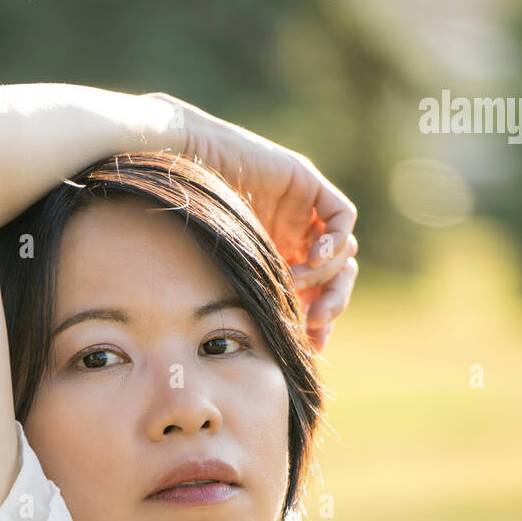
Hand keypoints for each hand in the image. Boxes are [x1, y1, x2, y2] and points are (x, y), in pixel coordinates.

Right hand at [147, 91, 357, 350]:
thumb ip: (258, 303)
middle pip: (337, 277)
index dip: (321, 321)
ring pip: (343, 252)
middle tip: (315, 320)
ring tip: (293, 280)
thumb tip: (282, 348)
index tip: (313, 343)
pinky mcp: (308, 185)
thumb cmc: (188, 226)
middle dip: (332, 302)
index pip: (318, 295)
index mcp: (279, 263)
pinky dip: (335, 240)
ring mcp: (304, 212)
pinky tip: (313, 255)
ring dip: (323, 275)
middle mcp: (295, 238)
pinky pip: (342, 216)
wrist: (178, 173)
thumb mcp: (229, 277)